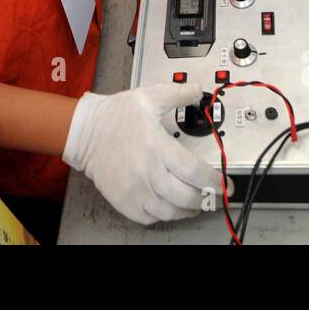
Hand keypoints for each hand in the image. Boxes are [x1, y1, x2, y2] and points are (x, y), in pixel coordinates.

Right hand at [62, 83, 223, 224]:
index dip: (214, 182)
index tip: (224, 184)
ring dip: (188, 210)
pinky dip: (165, 216)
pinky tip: (171, 207)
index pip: (194, 172)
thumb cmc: (115, 115)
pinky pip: (150, 218)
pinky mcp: (124, 201)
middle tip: (214, 196)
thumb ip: (177, 93)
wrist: (84, 131)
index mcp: (157, 146)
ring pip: (171, 212)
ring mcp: (135, 190)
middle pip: (186, 196)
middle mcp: (147, 172)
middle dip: (207, 198)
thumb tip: (198, 90)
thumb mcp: (148, 97)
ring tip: (196, 203)